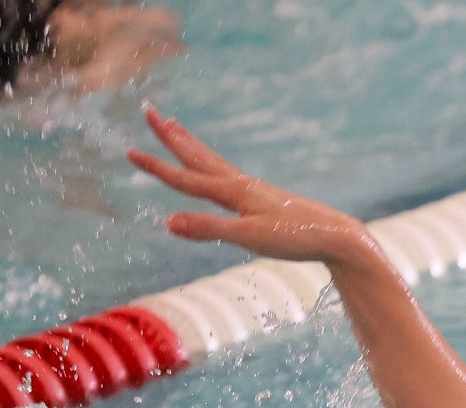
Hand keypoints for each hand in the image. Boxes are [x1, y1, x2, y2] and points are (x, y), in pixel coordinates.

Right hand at [128, 106, 377, 268]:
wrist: (336, 237)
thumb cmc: (295, 239)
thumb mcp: (249, 238)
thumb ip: (208, 229)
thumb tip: (167, 222)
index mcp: (233, 192)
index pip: (185, 178)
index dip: (156, 167)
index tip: (128, 151)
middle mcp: (241, 184)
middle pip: (197, 155)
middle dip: (170, 136)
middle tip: (148, 110)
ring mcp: (254, 190)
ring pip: (213, 162)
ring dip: (190, 144)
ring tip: (175, 126)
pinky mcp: (265, 200)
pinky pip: (229, 176)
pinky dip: (212, 166)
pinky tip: (217, 173)